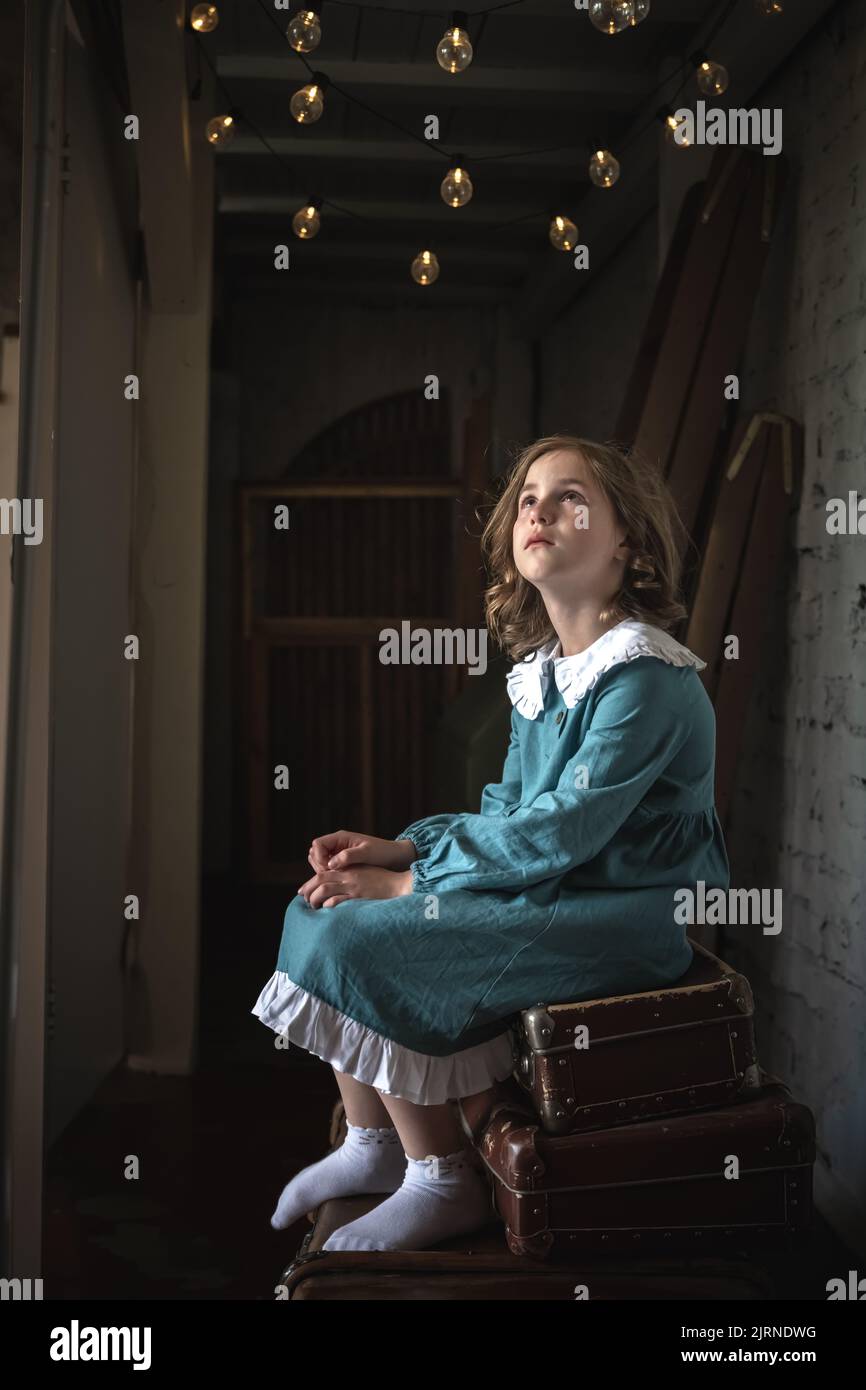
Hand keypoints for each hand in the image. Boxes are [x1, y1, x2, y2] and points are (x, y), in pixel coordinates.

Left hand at [297, 865, 413, 909]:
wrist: (399, 884)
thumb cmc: (382, 880)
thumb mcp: (363, 873)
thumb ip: (349, 876)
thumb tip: (334, 887)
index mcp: (348, 869)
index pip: (323, 872)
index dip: (310, 882)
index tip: (302, 890)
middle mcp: (348, 876)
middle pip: (320, 880)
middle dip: (309, 890)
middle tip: (304, 900)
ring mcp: (353, 886)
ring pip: (326, 889)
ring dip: (316, 898)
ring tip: (313, 906)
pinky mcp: (360, 896)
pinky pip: (341, 899)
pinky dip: (330, 903)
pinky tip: (326, 908)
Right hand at [307, 830, 416, 874]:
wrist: (394, 857)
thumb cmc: (382, 852)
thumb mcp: (366, 853)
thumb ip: (348, 856)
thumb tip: (330, 864)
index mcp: (341, 837)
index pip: (318, 844)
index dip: (319, 857)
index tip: (327, 868)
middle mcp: (337, 844)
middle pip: (315, 853)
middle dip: (318, 865)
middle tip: (329, 876)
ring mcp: (338, 854)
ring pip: (320, 862)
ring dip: (322, 871)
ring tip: (333, 880)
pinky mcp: (342, 864)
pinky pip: (328, 869)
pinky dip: (329, 875)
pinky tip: (337, 883)